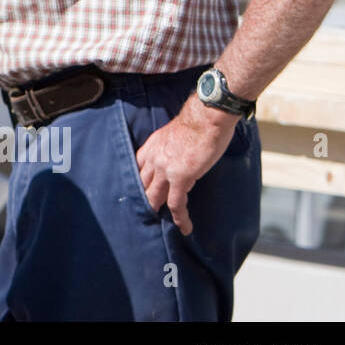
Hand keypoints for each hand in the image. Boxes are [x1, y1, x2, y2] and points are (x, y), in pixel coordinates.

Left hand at [135, 98, 237, 235]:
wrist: (206, 117)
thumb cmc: (198, 122)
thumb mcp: (175, 134)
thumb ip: (172, 148)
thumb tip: (180, 158)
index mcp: (151, 146)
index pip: (137, 168)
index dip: (137, 182)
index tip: (138, 192)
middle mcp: (153, 158)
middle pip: (142, 184)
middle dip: (142, 199)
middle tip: (143, 213)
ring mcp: (164, 169)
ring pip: (154, 196)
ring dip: (156, 210)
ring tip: (160, 224)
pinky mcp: (180, 177)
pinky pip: (176, 203)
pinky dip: (179, 218)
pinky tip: (184, 227)